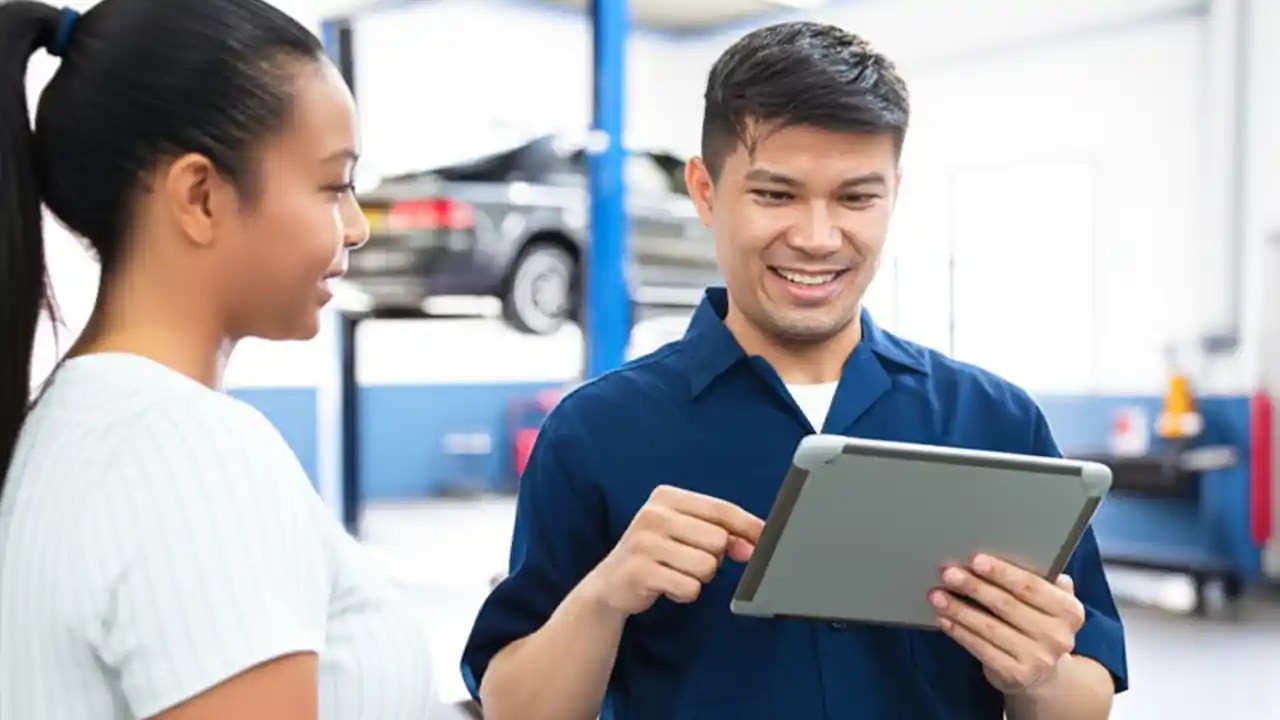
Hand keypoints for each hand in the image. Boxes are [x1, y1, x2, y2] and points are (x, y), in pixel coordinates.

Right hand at [583, 485, 764, 616]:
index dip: (747, 526)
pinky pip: (689, 587)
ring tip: (677, 572)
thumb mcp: (686, 534)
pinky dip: (685, 592)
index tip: (764, 539)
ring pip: (707, 566)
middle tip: (690, 560)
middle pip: (717, 539)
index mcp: (666, 497)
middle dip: (714, 557)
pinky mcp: (640, 571)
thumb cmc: (657, 554)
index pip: (720, 508)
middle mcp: (653, 514)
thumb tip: (751, 545)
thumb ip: (720, 533)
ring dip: (699, 577)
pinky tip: (667, 585)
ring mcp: (644, 542)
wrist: (612, 583)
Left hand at [929, 554, 1085, 695]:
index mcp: (1069, 610)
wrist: (1046, 675)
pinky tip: (944, 619)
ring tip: (937, 595)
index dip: (1001, 572)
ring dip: (959, 609)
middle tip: (948, 573)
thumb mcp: (1051, 603)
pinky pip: (980, 648)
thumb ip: (1040, 580)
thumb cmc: (1040, 625)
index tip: (975, 560)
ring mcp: (1037, 658)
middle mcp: (1057, 636)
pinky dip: (959, 632)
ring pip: (990, 628)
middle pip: (1007, 605)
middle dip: (974, 586)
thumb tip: (1009, 550)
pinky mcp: (1015, 674)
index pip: (1031, 586)